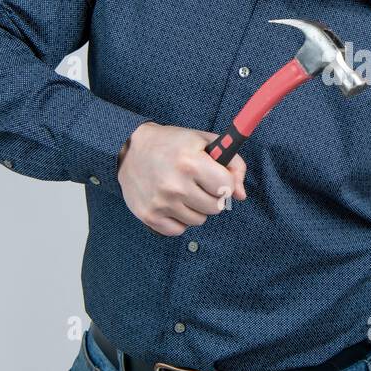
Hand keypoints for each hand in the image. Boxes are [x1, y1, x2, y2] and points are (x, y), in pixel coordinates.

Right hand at [116, 122, 246, 236]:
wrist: (129, 149)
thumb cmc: (171, 144)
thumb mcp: (204, 141)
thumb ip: (232, 163)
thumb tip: (241, 195)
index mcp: (190, 162)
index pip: (226, 188)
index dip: (224, 182)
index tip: (215, 176)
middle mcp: (175, 185)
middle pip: (215, 208)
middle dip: (212, 196)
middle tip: (198, 183)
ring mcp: (161, 203)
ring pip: (199, 220)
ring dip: (196, 208)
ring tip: (183, 190)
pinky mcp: (149, 216)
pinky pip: (179, 230)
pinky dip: (179, 219)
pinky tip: (172, 202)